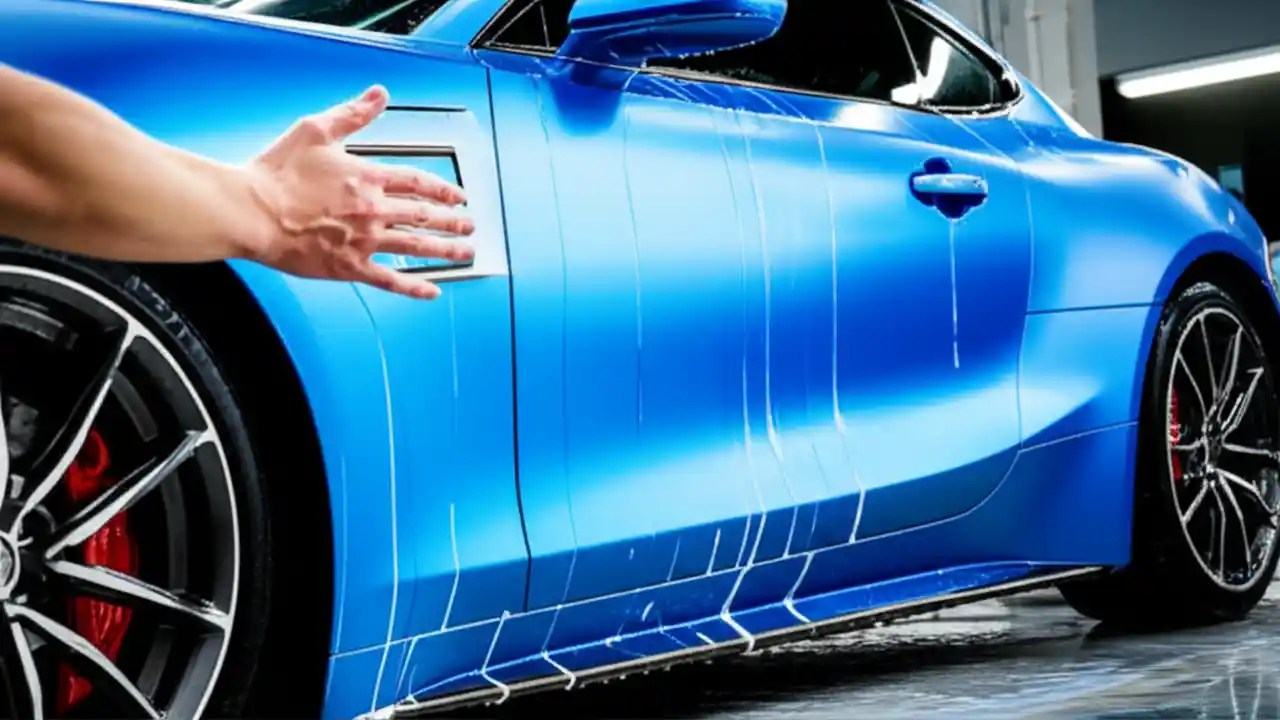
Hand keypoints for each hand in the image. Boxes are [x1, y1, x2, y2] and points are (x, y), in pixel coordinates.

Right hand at [244, 85, 473, 299]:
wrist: (252, 211)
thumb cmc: (277, 173)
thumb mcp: (315, 130)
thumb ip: (352, 114)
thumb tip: (378, 95)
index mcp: (367, 177)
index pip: (417, 182)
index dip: (442, 189)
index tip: (457, 195)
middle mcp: (373, 209)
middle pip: (424, 215)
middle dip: (452, 221)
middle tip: (470, 225)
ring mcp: (364, 241)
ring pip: (416, 247)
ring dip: (446, 249)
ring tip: (466, 252)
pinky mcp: (349, 267)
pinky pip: (390, 280)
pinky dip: (413, 287)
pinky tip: (432, 291)